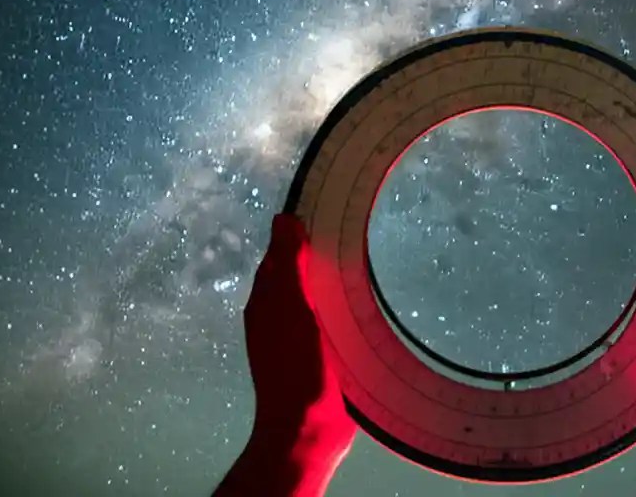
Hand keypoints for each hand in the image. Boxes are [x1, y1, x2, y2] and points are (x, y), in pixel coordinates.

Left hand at [216, 214, 354, 496]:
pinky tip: (369, 304)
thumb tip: (283, 220)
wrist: (308, 427)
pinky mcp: (324, 356)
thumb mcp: (290, 308)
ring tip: (370, 260)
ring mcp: (301, 339)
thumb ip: (288, 265)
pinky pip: (334, 321)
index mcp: (265, 304)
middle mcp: (279, 318)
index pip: (279, 256)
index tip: (329, 209)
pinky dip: (347, 307)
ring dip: (337, 282)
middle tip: (356, 231)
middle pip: (300, 275)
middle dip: (320, 254)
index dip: (298, 233)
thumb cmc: (294, 366)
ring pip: (319, 298)